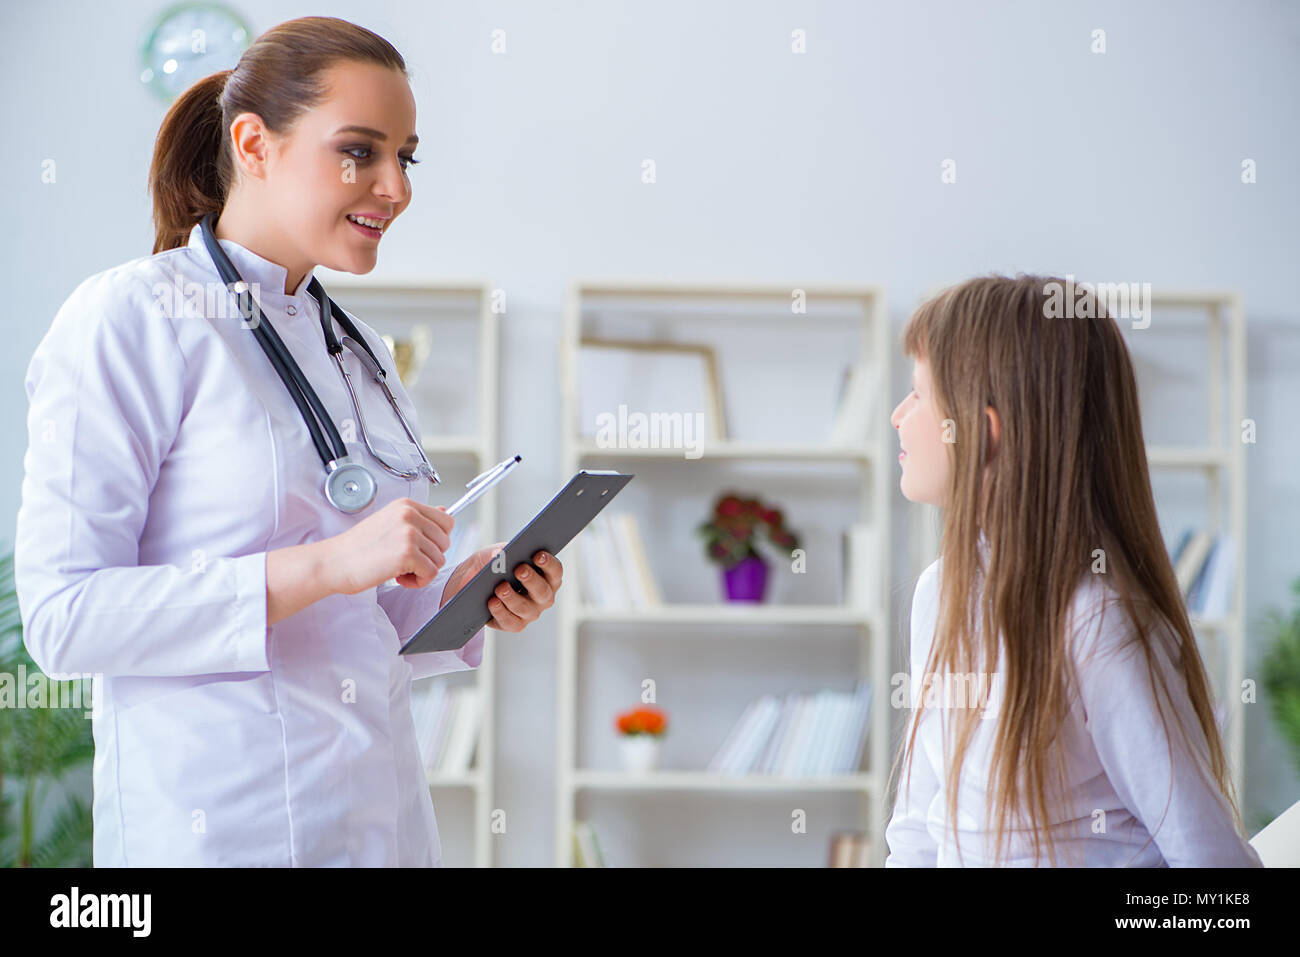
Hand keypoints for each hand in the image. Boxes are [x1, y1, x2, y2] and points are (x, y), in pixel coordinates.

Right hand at [320, 497, 453, 594]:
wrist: (335, 562)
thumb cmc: (358, 547)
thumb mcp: (390, 522)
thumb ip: (418, 518)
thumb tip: (444, 511)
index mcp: (406, 505)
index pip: (446, 521)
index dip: (437, 540)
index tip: (420, 548)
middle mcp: (410, 515)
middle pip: (445, 542)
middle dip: (429, 557)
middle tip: (406, 562)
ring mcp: (409, 533)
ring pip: (440, 559)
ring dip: (422, 570)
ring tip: (399, 569)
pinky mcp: (408, 554)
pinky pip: (431, 573)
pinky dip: (418, 581)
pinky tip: (399, 578)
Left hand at [441, 543, 562, 632]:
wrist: (476, 586)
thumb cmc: (493, 567)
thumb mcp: (492, 554)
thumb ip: (495, 552)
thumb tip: (498, 555)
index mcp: (546, 576)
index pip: (555, 570)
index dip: (548, 563)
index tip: (538, 555)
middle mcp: (544, 596)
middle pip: (543, 591)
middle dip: (531, 580)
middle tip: (519, 570)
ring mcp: (531, 612)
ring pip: (526, 608)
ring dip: (513, 597)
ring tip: (500, 587)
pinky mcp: (516, 624)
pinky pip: (510, 621)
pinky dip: (500, 611)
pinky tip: (492, 602)